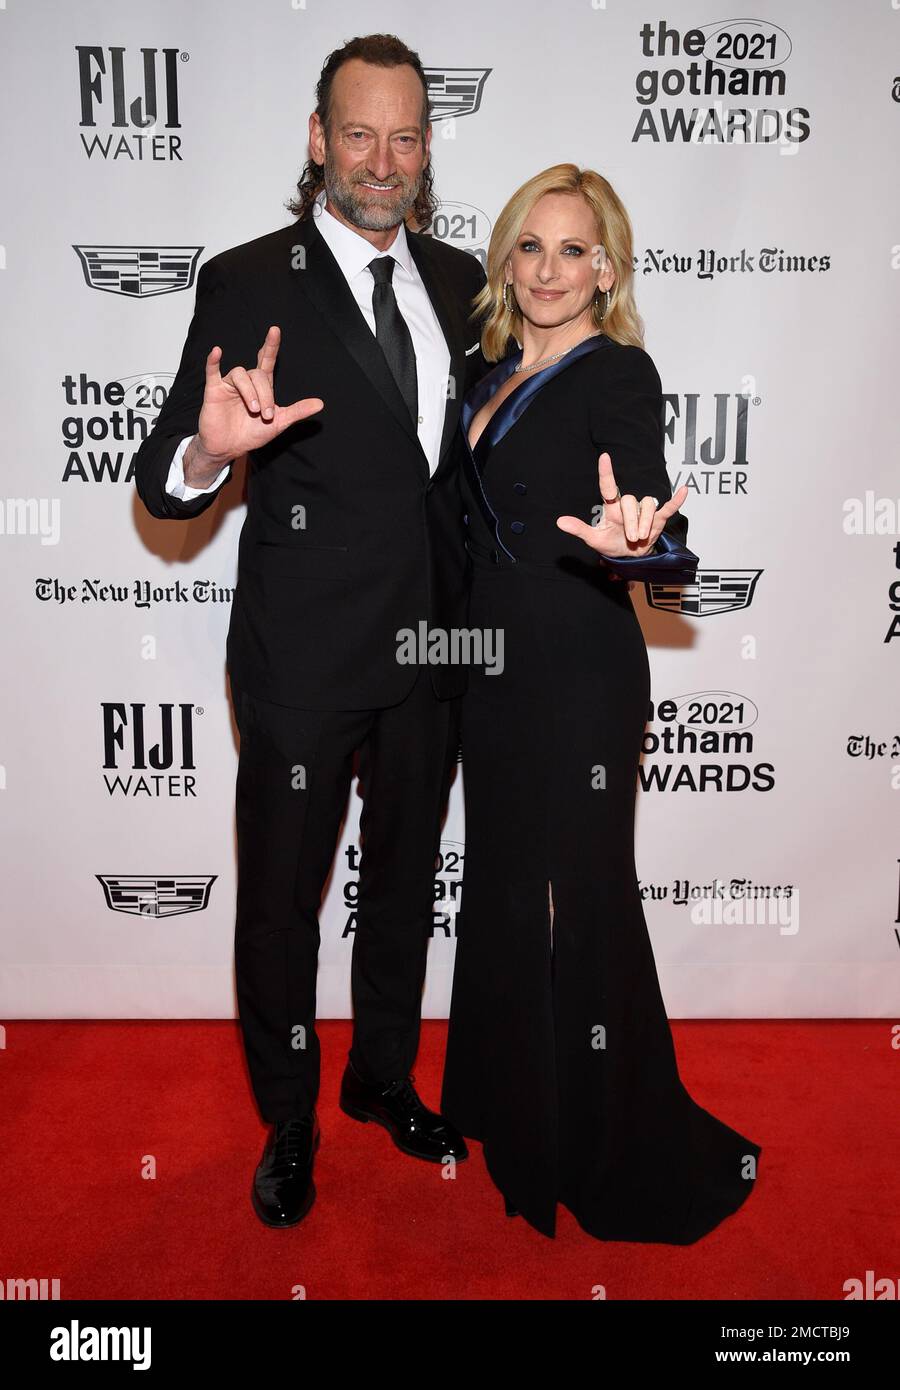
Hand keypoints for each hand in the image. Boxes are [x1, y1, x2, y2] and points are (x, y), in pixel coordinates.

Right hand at [195, 324, 323, 463]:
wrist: (230, 448)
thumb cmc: (252, 434)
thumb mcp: (279, 422)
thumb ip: (298, 411)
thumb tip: (320, 404)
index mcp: (262, 386)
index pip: (267, 360)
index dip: (271, 346)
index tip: (275, 331)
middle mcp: (246, 382)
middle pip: (258, 373)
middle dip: (265, 394)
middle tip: (266, 415)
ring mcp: (229, 385)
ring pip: (241, 374)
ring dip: (250, 391)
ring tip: (253, 410)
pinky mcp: (214, 391)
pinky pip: (212, 371)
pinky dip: (213, 361)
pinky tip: (217, 352)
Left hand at [556, 451, 687, 559]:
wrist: (630, 556)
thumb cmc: (612, 544)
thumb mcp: (594, 539)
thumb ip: (579, 529)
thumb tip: (559, 522)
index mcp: (611, 507)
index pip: (608, 486)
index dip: (606, 472)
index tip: (604, 457)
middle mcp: (627, 505)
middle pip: (630, 502)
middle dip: (632, 523)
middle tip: (631, 539)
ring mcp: (643, 510)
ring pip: (648, 505)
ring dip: (646, 523)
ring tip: (642, 538)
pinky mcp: (658, 518)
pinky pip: (668, 507)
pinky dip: (676, 500)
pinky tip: (684, 490)